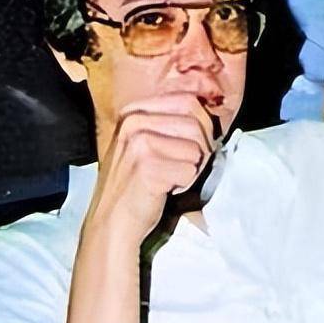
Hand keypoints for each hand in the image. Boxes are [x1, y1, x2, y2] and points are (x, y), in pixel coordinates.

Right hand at [87, 94, 217, 241]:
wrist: (113, 221)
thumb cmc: (137, 185)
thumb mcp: (147, 144)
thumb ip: (172, 124)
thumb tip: (210, 111)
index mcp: (134, 111)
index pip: (188, 101)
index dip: (203, 127)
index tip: (189, 149)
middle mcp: (133, 121)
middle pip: (196, 124)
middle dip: (200, 150)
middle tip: (182, 169)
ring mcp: (138, 142)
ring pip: (196, 149)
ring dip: (192, 169)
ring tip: (170, 179)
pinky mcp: (147, 166)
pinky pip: (190, 170)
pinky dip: (184, 184)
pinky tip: (165, 190)